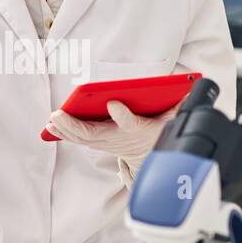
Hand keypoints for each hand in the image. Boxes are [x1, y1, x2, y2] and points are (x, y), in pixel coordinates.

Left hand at [45, 100, 177, 182]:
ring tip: (51, 121)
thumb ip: (180, 105)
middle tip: (57, 116)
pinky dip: (65, 133)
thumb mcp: (173, 118)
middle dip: (75, 127)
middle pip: (95, 135)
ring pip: (84, 140)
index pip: (131, 123)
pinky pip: (80, 140)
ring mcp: (108, 144)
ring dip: (65, 131)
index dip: (122, 115)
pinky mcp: (100, 144)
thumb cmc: (160, 129)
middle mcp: (120, 140)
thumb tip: (190, 88)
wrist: (156, 154)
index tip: (113, 103)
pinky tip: (52, 126)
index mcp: (139, 130)